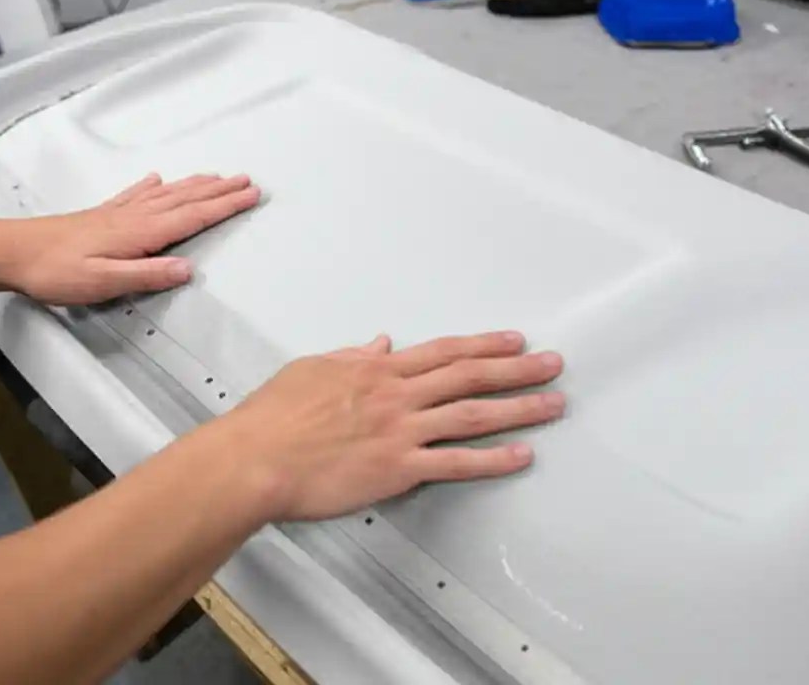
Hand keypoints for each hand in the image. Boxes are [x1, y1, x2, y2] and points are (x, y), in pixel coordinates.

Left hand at [0, 173, 259, 304]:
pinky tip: (155, 179)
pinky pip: (134, 195)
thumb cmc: (53, 271)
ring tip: (216, 177)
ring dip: (194, 185)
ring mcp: (116, 214)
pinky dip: (151, 186)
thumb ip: (146, 275)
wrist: (11, 252)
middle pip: (184, 199)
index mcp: (138, 233)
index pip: (192, 217)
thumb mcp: (103, 282)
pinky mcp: (100, 216)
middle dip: (218, 190)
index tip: (251, 195)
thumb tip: (187, 269)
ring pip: (165, 194)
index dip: (224, 207)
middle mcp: (132, 217)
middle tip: (247, 181)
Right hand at [196, 331, 565, 522]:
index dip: (484, 344)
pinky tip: (521, 456)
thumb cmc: (272, 417)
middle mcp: (398, 395)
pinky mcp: (398, 469)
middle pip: (470, 376)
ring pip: (473, 415)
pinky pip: (456, 463)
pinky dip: (492, 460)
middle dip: (517, 368)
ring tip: (553, 404)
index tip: (514, 340)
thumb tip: (381, 342)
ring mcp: (402, 431)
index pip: (444, 351)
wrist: (255, 457)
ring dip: (519, 409)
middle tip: (553, 364)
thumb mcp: (312, 370)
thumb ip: (353, 357)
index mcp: (378, 370)